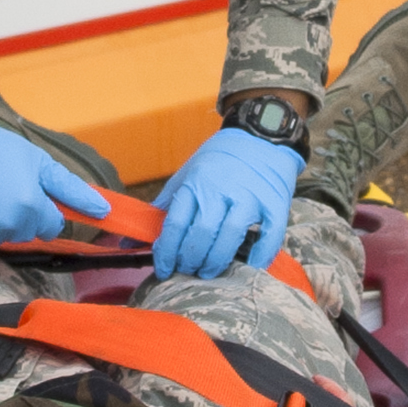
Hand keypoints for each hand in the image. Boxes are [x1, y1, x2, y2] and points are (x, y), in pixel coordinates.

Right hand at [0, 113, 107, 248]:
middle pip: (27, 234)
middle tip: (2, 188)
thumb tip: (103, 211)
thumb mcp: (37, 161)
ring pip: (3, 238)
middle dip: (21, 216)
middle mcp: (8, 225)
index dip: (43, 208)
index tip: (26, 190)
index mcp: (31, 206)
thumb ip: (71, 189)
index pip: (51, 226)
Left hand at [153, 128, 301, 281]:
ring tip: (208, 272)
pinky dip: (260, 254)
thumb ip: (165, 206)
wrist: (260, 134)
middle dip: (190, 259)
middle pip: (201, 233)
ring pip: (230, 236)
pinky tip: (249, 265)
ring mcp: (250, 196)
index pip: (176, 224)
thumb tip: (131, 238)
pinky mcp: (275, 203)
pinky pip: (270, 235)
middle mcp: (221, 189)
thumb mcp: (187, 174)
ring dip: (216, 261)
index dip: (167, 252)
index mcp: (196, 183)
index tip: (164, 269)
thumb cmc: (221, 160)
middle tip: (187, 271)